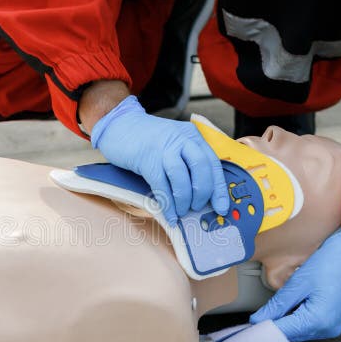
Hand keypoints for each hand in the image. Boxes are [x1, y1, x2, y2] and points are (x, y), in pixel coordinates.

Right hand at [90, 95, 228, 224]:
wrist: (119, 126)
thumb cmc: (148, 141)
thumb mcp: (174, 143)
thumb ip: (188, 161)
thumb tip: (201, 194)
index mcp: (192, 136)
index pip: (213, 163)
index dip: (219, 189)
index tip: (221, 208)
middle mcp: (181, 139)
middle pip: (201, 168)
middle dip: (202, 193)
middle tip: (197, 207)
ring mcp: (163, 148)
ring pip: (182, 178)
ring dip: (184, 200)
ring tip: (182, 211)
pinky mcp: (147, 159)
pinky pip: (161, 186)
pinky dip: (168, 204)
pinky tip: (170, 215)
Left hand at [250, 228, 340, 341]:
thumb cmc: (335, 260)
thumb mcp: (299, 282)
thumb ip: (277, 305)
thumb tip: (258, 319)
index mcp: (318, 321)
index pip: (282, 333)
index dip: (261, 330)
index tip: (246, 327)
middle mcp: (328, 329)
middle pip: (291, 335)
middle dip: (272, 327)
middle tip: (254, 318)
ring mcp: (334, 326)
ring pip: (300, 331)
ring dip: (285, 323)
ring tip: (270, 311)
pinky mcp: (336, 320)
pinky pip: (311, 325)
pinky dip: (298, 318)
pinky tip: (290, 307)